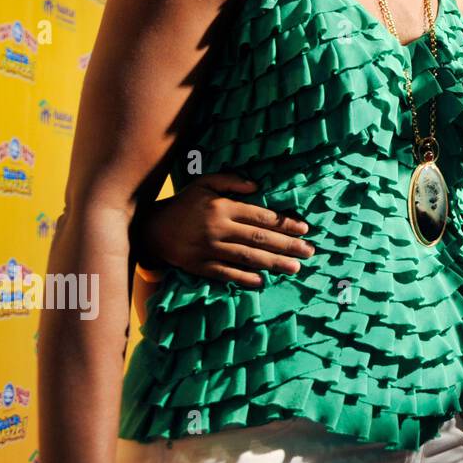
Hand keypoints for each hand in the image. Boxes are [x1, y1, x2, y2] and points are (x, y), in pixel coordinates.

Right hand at [137, 172, 313, 287]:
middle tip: (310, 251)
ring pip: (247, 257)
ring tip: (295, 267)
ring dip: (273, 263)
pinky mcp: (200, 266)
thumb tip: (257, 186)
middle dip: (287, 245)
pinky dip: (244, 278)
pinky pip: (225, 273)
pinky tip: (262, 281)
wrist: (152, 228)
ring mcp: (209, 249)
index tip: (304, 229)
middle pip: (259, 239)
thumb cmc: (185, 203)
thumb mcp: (205, 182)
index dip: (284, 224)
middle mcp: (218, 229)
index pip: (260, 217)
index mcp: (223, 208)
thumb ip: (231, 180)